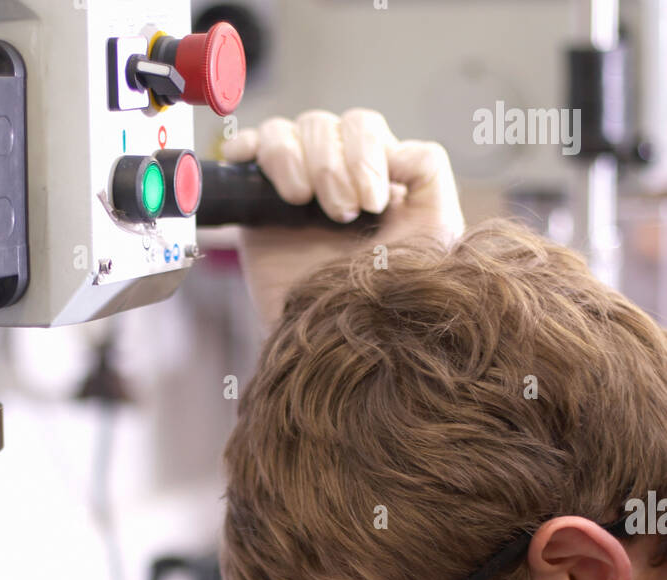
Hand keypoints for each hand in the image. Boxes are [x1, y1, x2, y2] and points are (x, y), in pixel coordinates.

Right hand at [223, 108, 464, 326]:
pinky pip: (247, 154)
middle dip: (334, 164)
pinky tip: (262, 176)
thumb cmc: (396, 299)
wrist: (345, 348)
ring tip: (303, 202)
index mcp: (375, 177)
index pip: (363, 129)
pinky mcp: (257, 213)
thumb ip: (427, 170)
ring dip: (295, 159)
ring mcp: (293, 193)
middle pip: (325, 125)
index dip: (365, 155)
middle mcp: (333, 178)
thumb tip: (392, 144)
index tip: (370, 205)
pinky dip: (250, 150)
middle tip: (342, 215)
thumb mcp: (437, 229)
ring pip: (285, 133)